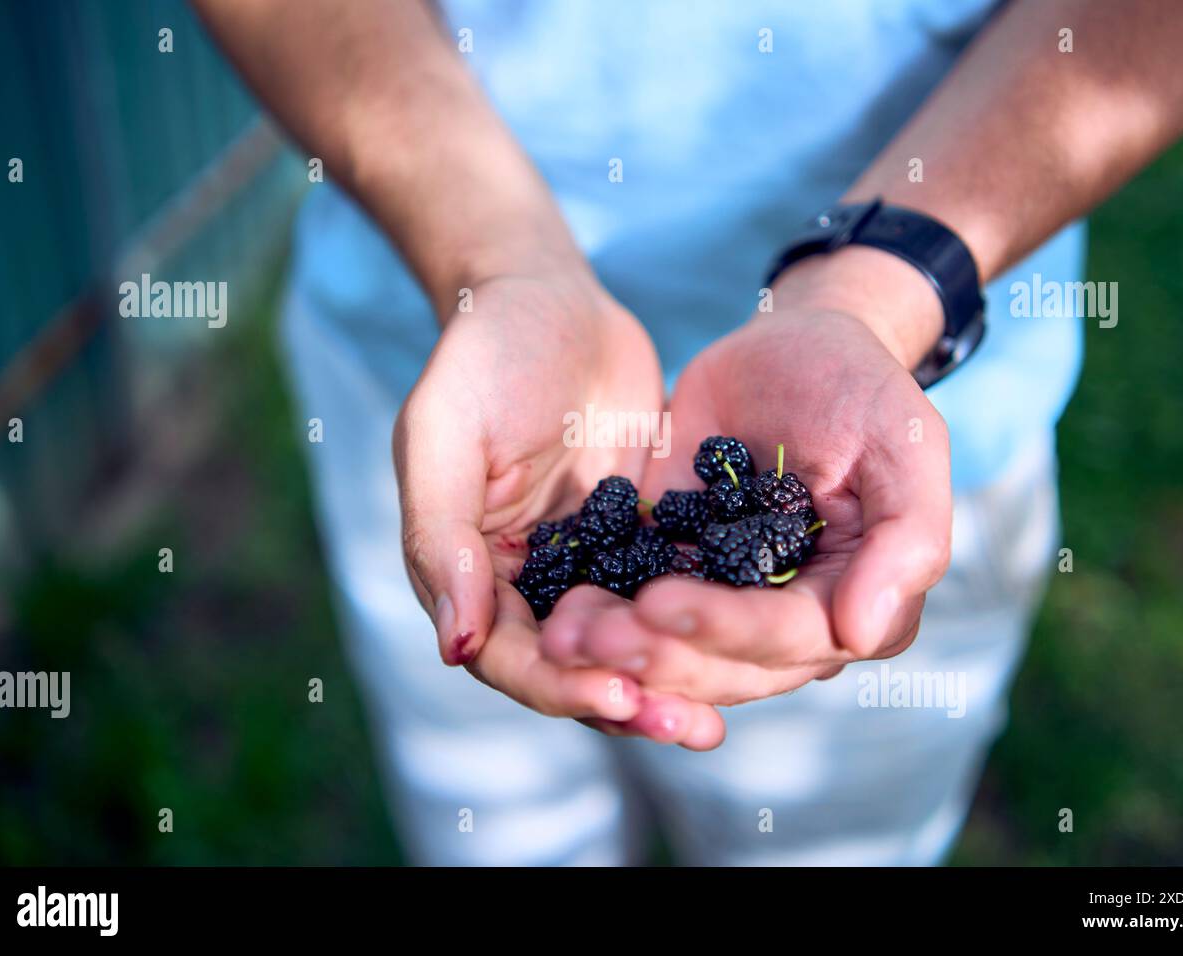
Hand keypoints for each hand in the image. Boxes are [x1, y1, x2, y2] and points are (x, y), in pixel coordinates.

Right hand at [394, 271, 724, 746]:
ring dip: (664, 683)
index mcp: (465, 570)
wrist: (548, 297)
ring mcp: (582, 563)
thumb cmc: (485, 355)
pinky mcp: (634, 539)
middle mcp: (522, 582)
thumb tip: (457, 646)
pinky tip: (741, 648)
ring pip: (622, 647)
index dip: (559, 685)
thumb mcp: (444, 433)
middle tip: (687, 727)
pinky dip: (692, 630)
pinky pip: (663, 597)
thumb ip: (441, 536)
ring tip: (715, 718)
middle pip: (571, 669)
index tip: (617, 698)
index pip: (507, 655)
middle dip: (625, 703)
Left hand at [542, 250, 953, 705]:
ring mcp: (725, 600)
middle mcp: (789, 621)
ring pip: (672, 651)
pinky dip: (598, 614)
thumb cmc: (861, 388)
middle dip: (654, 655)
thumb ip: (906, 538)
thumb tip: (862, 635)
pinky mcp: (673, 569)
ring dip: (617, 650)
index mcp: (853, 602)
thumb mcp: (905, 444)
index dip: (726, 630)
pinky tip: (554, 610)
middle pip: (722, 664)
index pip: (789, 639)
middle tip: (584, 638)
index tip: (658, 605)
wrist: (792, 343)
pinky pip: (632, 606)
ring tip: (559, 634)